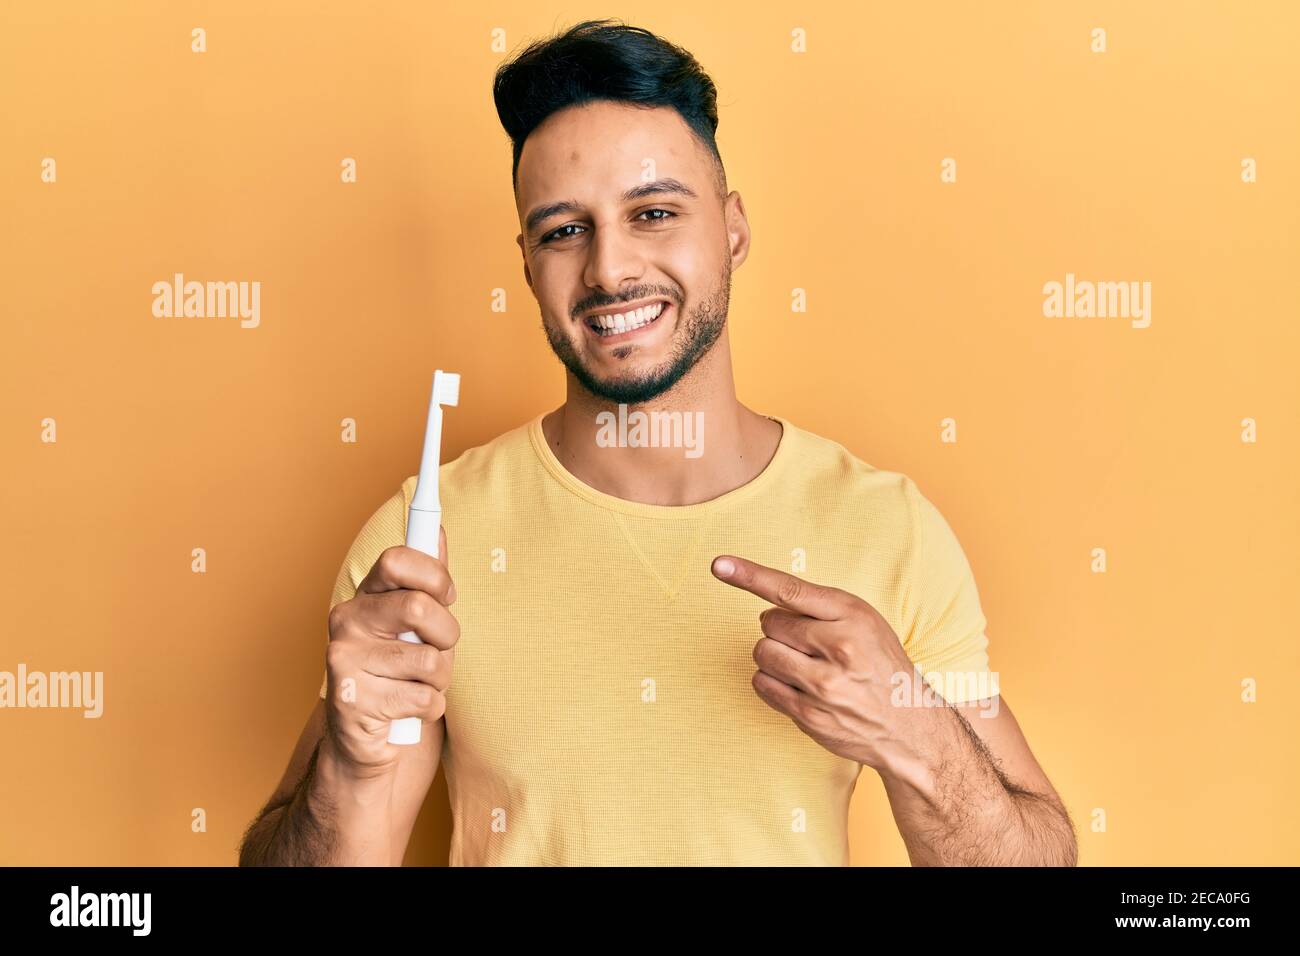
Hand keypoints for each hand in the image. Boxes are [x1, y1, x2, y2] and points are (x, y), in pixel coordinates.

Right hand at [322, 526, 458, 776]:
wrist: (369, 740)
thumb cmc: (402, 672)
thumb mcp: (418, 623)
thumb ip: (427, 580)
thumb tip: (437, 531)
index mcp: (365, 596)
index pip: (396, 560)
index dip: (434, 575)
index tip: (447, 594)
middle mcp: (346, 621)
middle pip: (418, 607)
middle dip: (447, 635)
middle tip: (439, 650)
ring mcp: (344, 661)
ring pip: (427, 660)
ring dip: (439, 679)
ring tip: (419, 685)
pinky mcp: (351, 701)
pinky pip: (423, 698)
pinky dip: (430, 708)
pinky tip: (407, 710)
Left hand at [710, 554, 924, 769]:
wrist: (909, 725)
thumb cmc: (880, 664)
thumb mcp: (864, 622)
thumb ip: (820, 608)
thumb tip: (765, 604)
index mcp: (853, 615)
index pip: (789, 590)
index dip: (750, 575)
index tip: (719, 564)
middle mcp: (839, 647)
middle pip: (769, 623)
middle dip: (781, 630)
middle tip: (810, 644)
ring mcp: (823, 684)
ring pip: (762, 653)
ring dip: (774, 656)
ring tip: (806, 666)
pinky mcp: (809, 713)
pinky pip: (761, 683)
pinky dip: (771, 681)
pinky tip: (799, 685)